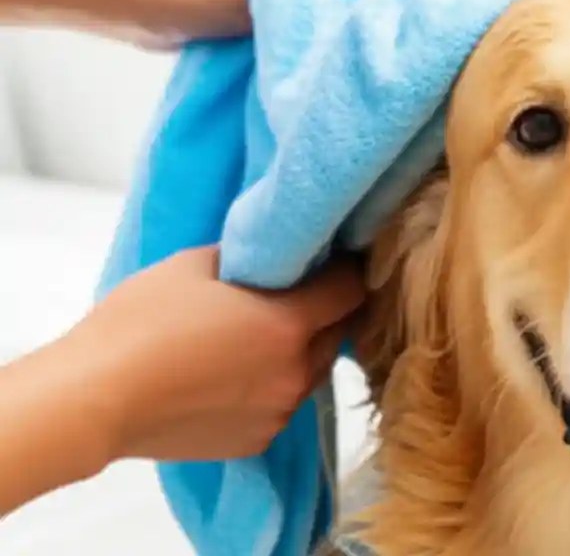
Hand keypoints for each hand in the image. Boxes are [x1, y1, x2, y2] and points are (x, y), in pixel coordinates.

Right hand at [66, 246, 364, 461]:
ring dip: (299, 352)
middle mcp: (296, 371)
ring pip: (311, 371)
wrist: (96, 398)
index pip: (350, 290)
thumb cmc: (140, 322)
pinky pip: (282, 404)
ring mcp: (280, 411)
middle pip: (337, 333)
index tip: (331, 262)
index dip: (343, 271)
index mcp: (288, 323)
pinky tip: (234, 376)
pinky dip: (271, 387)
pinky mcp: (259, 441)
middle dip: (324, 313)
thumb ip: (248, 257)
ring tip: (257, 339)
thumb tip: (273, 252)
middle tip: (296, 296)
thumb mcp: (195, 265)